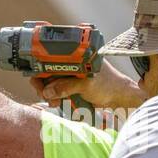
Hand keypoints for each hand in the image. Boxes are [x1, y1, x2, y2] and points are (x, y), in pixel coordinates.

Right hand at [28, 60, 143, 111]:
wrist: (119, 98)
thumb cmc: (109, 85)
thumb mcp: (86, 84)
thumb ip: (67, 86)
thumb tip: (48, 90)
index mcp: (75, 54)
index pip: (50, 56)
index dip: (41, 66)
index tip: (37, 77)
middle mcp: (70, 63)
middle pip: (47, 70)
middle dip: (43, 83)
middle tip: (44, 94)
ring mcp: (70, 75)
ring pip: (50, 82)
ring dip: (48, 93)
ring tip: (54, 101)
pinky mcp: (71, 86)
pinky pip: (56, 91)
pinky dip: (54, 97)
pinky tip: (57, 103)